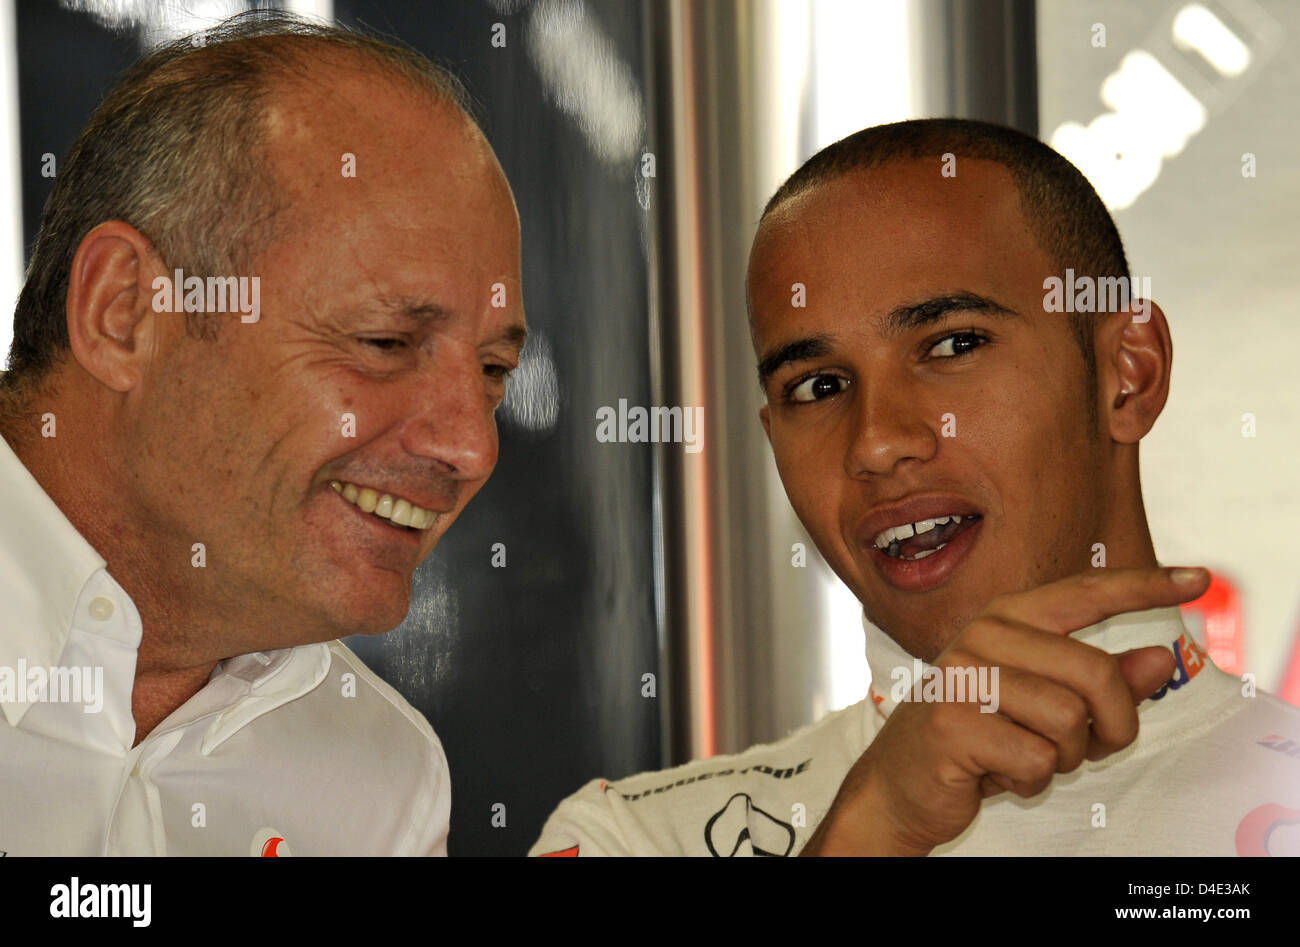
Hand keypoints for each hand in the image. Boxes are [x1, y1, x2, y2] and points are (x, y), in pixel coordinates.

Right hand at [800, 566, 1209, 855]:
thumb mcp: (1048, 709)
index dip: (1144, 584)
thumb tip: (1160, 658)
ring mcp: (963, 675)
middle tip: (1089, 749)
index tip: (1197, 578)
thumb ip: (1104, 683)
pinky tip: (998, 773)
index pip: (1085, 592)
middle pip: (1095, 672)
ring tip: (1028, 758)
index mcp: (1007, 619)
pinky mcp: (951, 721)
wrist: (901, 784)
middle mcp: (983, 634)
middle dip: (1111, 725)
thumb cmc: (980, 740)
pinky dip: (1031, 780)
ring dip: (1064, 758)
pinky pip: (1036, 758)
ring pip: (1069, 720)